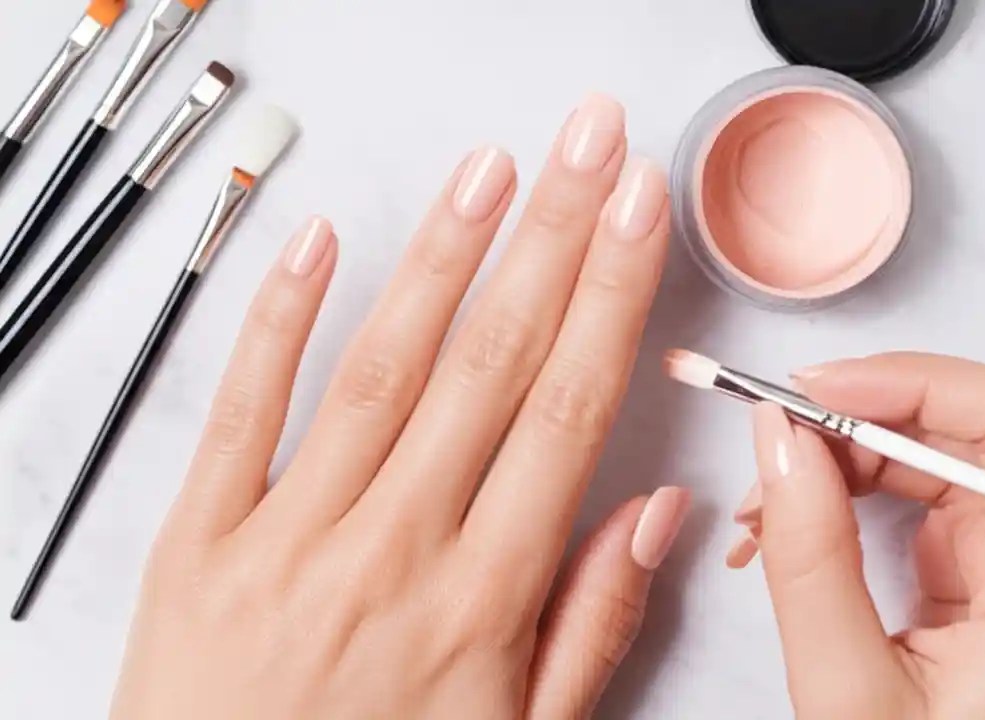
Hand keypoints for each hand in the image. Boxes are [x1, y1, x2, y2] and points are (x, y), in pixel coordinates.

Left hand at [110, 95, 691, 719]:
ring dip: (443, 256)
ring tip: (493, 171)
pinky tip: (323, 243)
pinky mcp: (198, 541)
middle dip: (553, 238)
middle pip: (490, 363)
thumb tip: (654, 512)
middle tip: (591, 148)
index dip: (610, 300)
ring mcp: (287, 538)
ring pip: (382, 369)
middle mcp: (390, 551)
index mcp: (478, 601)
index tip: (639, 217)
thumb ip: (591, 624)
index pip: (565, 413)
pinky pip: (241, 412)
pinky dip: (279, 318)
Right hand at [733, 354, 984, 718]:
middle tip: (769, 442)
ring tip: (763, 503)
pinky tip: (790, 526)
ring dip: (844, 459)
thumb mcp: (849, 694)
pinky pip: (923, 498)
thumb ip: (810, 559)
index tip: (815, 388)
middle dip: (860, 420)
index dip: (914, 380)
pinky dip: (851, 496)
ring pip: (939, 455)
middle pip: (972, 428)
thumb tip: (777, 439)